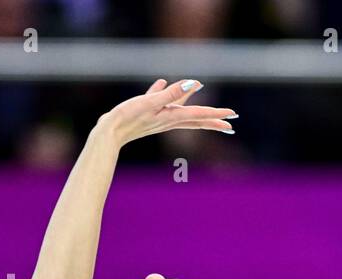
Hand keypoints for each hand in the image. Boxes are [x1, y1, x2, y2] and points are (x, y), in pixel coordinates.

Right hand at [95, 77, 235, 148]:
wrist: (109, 133)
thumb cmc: (128, 117)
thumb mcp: (151, 102)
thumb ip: (172, 93)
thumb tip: (195, 84)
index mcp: (172, 117)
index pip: (200, 114)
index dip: (217, 114)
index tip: (232, 116)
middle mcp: (168, 120)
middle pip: (196, 120)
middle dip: (213, 121)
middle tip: (230, 125)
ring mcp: (158, 118)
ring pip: (181, 111)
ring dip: (193, 108)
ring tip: (202, 103)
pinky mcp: (146, 114)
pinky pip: (160, 101)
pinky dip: (164, 93)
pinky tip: (163, 82)